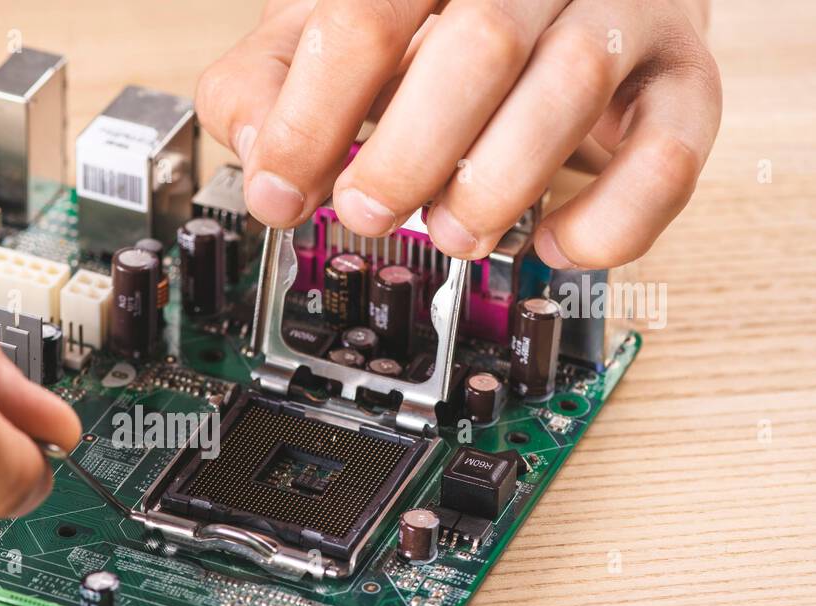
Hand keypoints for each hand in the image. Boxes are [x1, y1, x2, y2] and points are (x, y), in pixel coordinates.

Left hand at [196, 0, 719, 266]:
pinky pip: (670, 155)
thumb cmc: (431, 21)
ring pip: (575, 88)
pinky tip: (549, 244)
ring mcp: (626, 11)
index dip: (313, 116)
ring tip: (450, 232)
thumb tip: (260, 159)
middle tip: (366, 211)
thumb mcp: (328, 34)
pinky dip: (605, 223)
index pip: (367, 13)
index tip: (282, 189)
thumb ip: (268, 83)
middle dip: (406, 155)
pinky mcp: (684, 79)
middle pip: (481, 44)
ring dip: (494, 188)